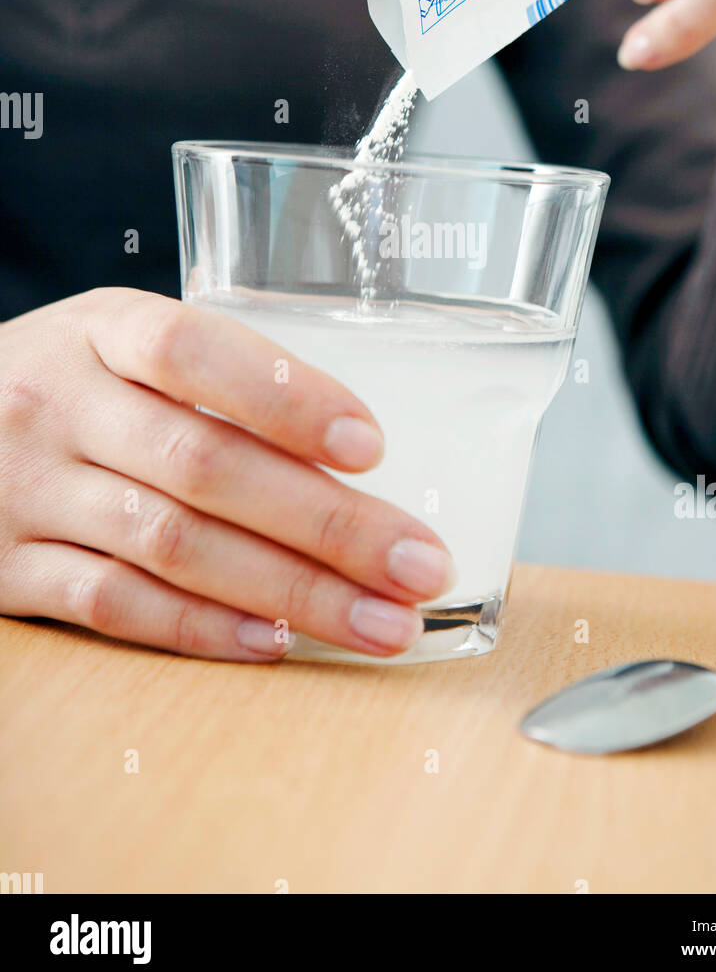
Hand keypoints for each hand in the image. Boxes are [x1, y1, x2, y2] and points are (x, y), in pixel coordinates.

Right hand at [0, 289, 453, 659]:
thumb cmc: (65, 381)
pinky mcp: (6, 569)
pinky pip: (112, 604)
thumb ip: (212, 379)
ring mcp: (28, 490)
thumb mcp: (118, 342)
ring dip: (289, 591)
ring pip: (172, 545)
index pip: (194, 352)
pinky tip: (274, 642)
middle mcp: (59, 404)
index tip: (371, 446)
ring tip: (379, 622)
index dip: (286, 398)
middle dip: (328, 524)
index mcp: (101, 329)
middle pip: (205, 466)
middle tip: (418, 565)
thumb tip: (352, 457)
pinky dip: (200, 628)